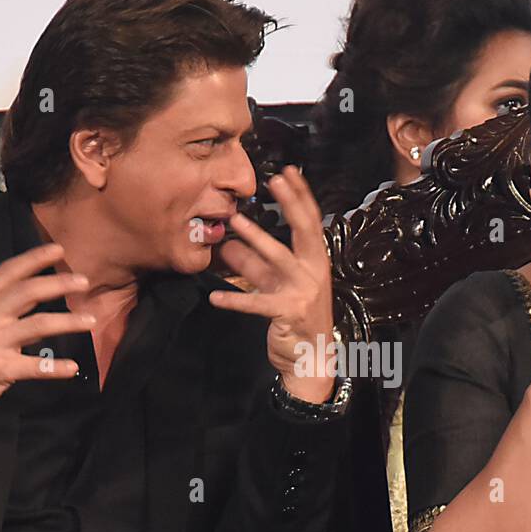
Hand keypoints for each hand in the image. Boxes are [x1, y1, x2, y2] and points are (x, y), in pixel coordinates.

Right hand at [0, 243, 94, 419]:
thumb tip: (34, 304)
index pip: (8, 272)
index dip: (34, 258)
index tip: (58, 249)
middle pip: (28, 292)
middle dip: (59, 284)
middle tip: (84, 282)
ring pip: (39, 325)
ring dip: (69, 322)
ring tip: (91, 320)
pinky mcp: (1, 369)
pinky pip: (36, 367)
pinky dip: (57, 368)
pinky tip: (72, 368)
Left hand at [208, 166, 336, 403]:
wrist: (310, 359)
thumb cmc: (294, 319)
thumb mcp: (274, 287)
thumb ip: (253, 266)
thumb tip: (227, 245)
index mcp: (314, 262)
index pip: (310, 223)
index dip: (301, 197)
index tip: (289, 172)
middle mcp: (314, 271)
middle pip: (304, 231)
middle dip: (290, 204)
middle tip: (274, 180)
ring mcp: (304, 291)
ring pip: (278, 258)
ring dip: (255, 238)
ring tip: (234, 221)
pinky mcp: (289, 312)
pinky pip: (257, 302)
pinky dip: (235, 299)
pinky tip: (216, 296)